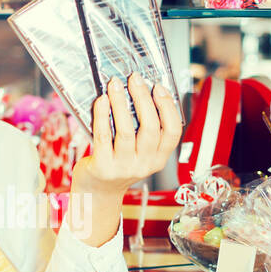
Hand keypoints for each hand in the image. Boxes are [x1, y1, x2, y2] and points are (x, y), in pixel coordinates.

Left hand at [75, 71, 182, 197]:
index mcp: (158, 159)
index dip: (168, 107)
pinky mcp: (103, 167)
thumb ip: (144, 130)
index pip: (173, 132)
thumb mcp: (139, 152)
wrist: (97, 191)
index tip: (159, 87)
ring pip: (126, 130)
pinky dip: (102, 115)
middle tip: (135, 79)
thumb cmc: (117, 165)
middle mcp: (144, 165)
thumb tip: (140, 92)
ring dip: (120, 103)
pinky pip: (103, 136)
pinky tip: (102, 101)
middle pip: (150, 127)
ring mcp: (124, 167)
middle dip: (143, 98)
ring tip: (115, 85)